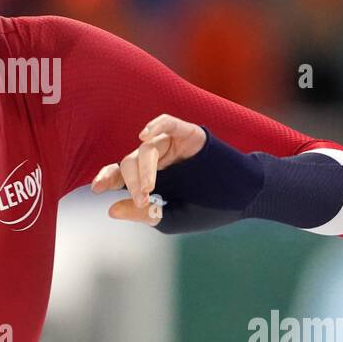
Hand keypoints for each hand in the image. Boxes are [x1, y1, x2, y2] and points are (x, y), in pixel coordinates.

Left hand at [89, 114, 206, 225]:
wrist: (245, 198)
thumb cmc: (209, 210)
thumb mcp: (172, 218)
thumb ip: (143, 215)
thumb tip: (111, 210)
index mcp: (149, 180)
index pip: (120, 175)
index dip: (107, 177)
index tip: (97, 188)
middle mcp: (156, 161)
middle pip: (130, 162)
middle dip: (131, 182)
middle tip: (142, 198)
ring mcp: (171, 146)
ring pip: (146, 150)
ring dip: (144, 169)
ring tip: (150, 189)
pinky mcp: (188, 134)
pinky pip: (168, 123)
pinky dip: (156, 125)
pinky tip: (145, 135)